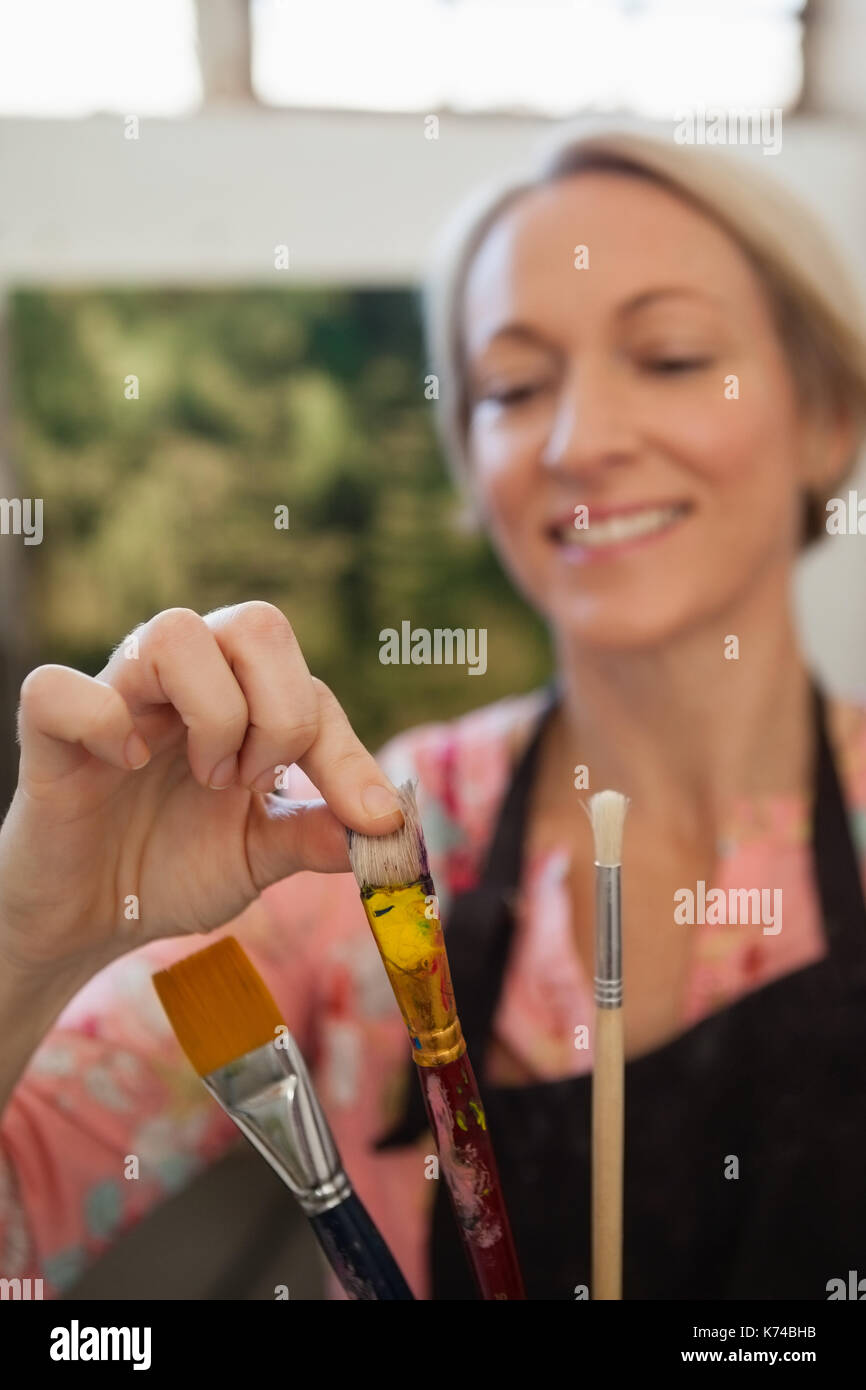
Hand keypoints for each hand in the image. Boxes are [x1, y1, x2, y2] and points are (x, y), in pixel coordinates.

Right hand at [0, 602, 403, 978]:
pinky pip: (60, 687)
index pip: (313, 688)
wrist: (89, 920)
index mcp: (241, 700)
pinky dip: (103, 723)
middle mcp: (184, 681)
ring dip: (211, 714)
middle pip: (258, 623)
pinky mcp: (50, 733)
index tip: (370, 818)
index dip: (348, 753)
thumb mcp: (259, 855)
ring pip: (175, 631)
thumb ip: (319, 836)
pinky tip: (125, 766)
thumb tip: (391, 825)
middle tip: (255, 783)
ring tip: (204, 778)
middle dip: (282, 714)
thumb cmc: (171, 869)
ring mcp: (119, 697)